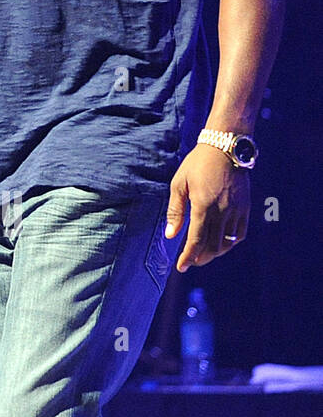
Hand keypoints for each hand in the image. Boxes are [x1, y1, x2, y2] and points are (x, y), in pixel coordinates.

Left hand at [166, 143, 250, 272]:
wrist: (226, 149)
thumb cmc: (197, 164)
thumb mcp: (179, 184)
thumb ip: (175, 211)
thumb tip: (170, 234)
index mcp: (203, 206)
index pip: (197, 240)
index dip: (189, 256)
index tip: (181, 267)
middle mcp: (223, 212)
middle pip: (213, 246)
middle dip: (201, 258)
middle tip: (190, 261)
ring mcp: (237, 211)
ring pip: (228, 243)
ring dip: (215, 253)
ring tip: (202, 254)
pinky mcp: (245, 208)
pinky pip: (240, 233)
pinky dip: (230, 243)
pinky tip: (220, 243)